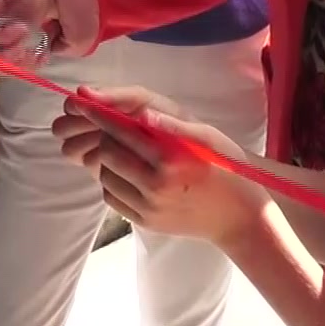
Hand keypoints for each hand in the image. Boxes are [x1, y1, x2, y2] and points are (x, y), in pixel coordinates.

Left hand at [51, 85, 266, 247]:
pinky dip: (114, 182)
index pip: (121, 133)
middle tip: (109, 126)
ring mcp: (148, 208)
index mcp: (170, 160)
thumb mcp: (209, 137)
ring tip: (124, 150)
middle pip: (107, 154)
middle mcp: (155, 187)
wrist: (238, 217)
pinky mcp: (144, 223)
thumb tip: (143, 114)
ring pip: (106, 176)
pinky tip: (131, 172)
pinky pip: (112, 198)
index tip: (86, 103)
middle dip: (104, 136)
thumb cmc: (226, 168)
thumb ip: (174, 126)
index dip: (100, 115)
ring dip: (109, 160)